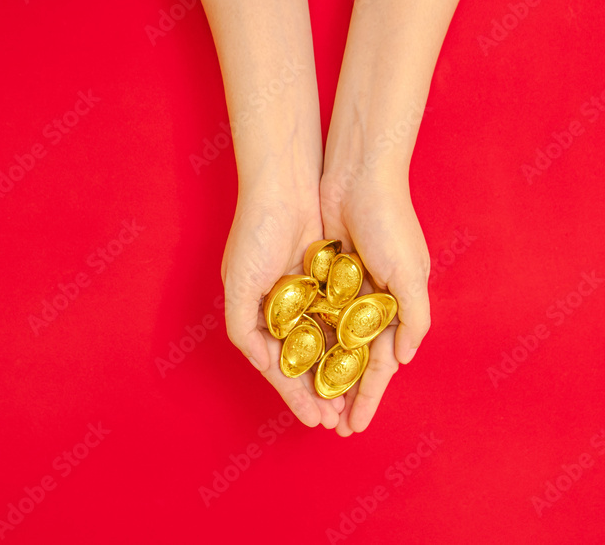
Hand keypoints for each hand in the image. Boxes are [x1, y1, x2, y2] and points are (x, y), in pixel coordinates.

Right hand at [221, 177, 345, 428]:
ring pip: (325, 343)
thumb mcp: (239, 284)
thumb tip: (263, 365)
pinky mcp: (328, 277)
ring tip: (354, 399)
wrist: (284, 184)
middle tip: (339, 421)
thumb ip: (244, 328)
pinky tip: (364, 360)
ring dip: (337, 371)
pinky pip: (340, 315)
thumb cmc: (255, 233)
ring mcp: (306, 293)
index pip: (278, 366)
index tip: (315, 420)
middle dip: (320, 391)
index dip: (295, 394)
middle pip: (304, 361)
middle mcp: (281, 308)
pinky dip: (349, 337)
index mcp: (255, 314)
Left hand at [319, 169, 431, 435]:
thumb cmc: (391, 222)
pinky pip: (310, 315)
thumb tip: (405, 359)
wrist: (359, 174)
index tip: (355, 426)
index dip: (368, 397)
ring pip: (328, 343)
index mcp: (395, 307)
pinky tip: (290, 360)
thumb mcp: (409, 271)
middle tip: (328, 426)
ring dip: (320, 373)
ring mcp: (344, 290)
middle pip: (352, 361)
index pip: (379, 365)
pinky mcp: (321, 274)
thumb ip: (412, 316)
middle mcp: (369, 303)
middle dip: (342, 393)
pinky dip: (304, 337)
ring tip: (307, 402)